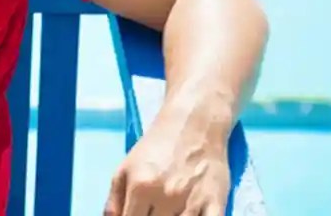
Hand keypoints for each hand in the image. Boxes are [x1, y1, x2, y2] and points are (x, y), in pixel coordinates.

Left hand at [104, 117, 230, 215]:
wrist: (193, 124)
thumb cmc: (155, 148)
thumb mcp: (125, 169)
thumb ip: (114, 202)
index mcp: (140, 188)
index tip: (135, 215)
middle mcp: (166, 196)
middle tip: (151, 211)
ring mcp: (193, 202)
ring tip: (166, 211)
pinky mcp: (217, 203)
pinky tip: (189, 215)